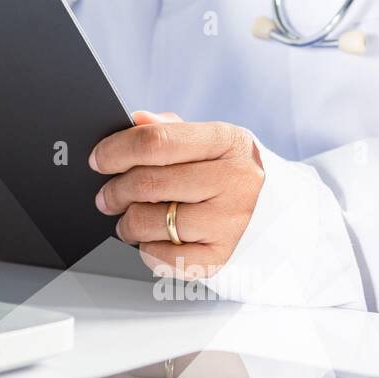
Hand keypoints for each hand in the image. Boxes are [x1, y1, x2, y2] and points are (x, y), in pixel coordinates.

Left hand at [90, 110, 264, 278]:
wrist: (281, 215)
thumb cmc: (230, 173)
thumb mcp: (211, 142)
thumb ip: (170, 130)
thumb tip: (135, 119)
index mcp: (227, 141)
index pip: (156, 141)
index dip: (116, 150)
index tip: (97, 159)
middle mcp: (234, 181)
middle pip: (148, 182)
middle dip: (115, 191)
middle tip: (106, 197)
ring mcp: (230, 222)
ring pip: (150, 222)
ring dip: (127, 224)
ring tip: (129, 221)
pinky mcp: (222, 258)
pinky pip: (163, 258)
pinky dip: (147, 250)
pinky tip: (153, 240)